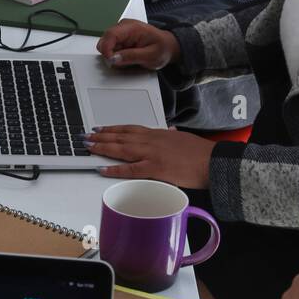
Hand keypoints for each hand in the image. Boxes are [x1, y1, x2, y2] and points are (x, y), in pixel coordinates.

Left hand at [86, 125, 213, 186]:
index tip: (101, 128)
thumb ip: (172, 135)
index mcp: (158, 134)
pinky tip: (102, 168)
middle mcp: (152, 141)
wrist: (212, 161)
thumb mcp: (184, 138)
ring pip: (121, 149)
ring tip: (88, 146)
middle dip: (102, 136)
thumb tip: (169, 131)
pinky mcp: (154, 168)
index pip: (130, 129)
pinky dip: (114, 168)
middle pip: (121, 136)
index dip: (114, 129)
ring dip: (102, 147)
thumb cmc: (201, 153)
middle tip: (86, 136)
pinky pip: (130, 169)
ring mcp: (151, 154)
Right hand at [97, 19, 180, 69]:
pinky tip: (127, 56)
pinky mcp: (119, 37)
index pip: (111, 35)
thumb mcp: (150, 56)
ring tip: (129, 58)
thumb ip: (131, 57)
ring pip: (106, 46)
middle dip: (111, 54)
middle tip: (125, 62)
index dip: (106, 50)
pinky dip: (116, 55)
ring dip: (114, 55)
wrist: (167, 46)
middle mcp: (123, 26)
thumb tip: (114, 58)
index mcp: (132, 27)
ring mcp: (120, 31)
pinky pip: (110, 48)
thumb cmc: (162, 48)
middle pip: (105, 41)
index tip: (111, 61)